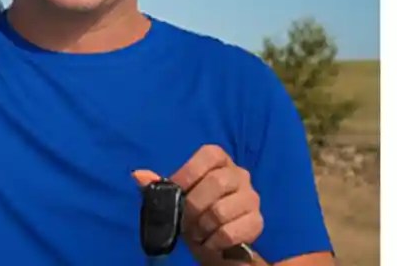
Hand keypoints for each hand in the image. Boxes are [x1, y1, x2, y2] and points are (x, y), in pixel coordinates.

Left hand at [133, 145, 263, 264]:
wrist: (214, 241)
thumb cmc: (193, 211)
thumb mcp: (174, 196)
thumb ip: (158, 185)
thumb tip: (138, 175)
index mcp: (219, 160)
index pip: (208, 155)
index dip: (188, 174)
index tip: (176, 192)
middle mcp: (240, 174)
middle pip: (215, 183)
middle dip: (192, 207)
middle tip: (184, 221)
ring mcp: (252, 198)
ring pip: (221, 210)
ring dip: (202, 227)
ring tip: (197, 232)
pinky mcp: (257, 222)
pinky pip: (231, 232)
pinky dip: (214, 241)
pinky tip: (209, 242)